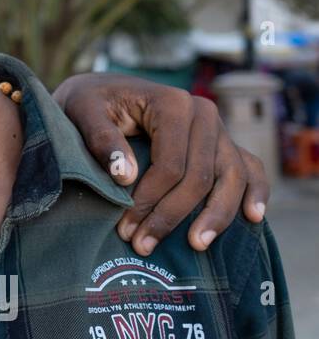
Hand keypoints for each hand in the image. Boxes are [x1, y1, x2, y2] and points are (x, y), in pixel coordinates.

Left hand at [54, 73, 268, 255]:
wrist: (101, 93)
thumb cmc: (89, 103)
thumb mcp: (82, 112)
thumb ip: (101, 139)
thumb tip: (125, 175)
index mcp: (172, 103)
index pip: (171, 164)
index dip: (150, 200)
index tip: (125, 229)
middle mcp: (203, 113)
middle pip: (201, 175)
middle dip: (172, 215)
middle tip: (143, 245)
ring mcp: (217, 130)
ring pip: (231, 177)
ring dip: (216, 215)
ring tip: (197, 245)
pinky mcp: (222, 144)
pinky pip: (250, 168)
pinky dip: (256, 192)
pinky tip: (252, 218)